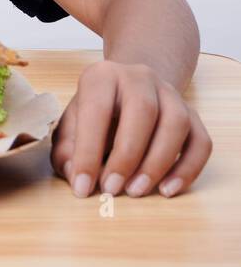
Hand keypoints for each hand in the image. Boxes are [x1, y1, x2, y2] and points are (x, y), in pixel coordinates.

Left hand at [50, 60, 211, 198]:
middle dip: (126, 155)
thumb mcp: (71, 125)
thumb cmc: (95, 114)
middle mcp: (139, 77)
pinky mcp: (192, 114)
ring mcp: (170, 93)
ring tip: (137, 190)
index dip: (88, 151)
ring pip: (176, 123)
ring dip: (158, 162)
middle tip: (112, 189)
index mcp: (102, 76)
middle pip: (143, 110)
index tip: (82, 186)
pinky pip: (200, 142)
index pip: (96, 110)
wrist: (128, 89)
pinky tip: (167, 190)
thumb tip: (76, 174)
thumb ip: (67, 150)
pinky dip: (187, 169)